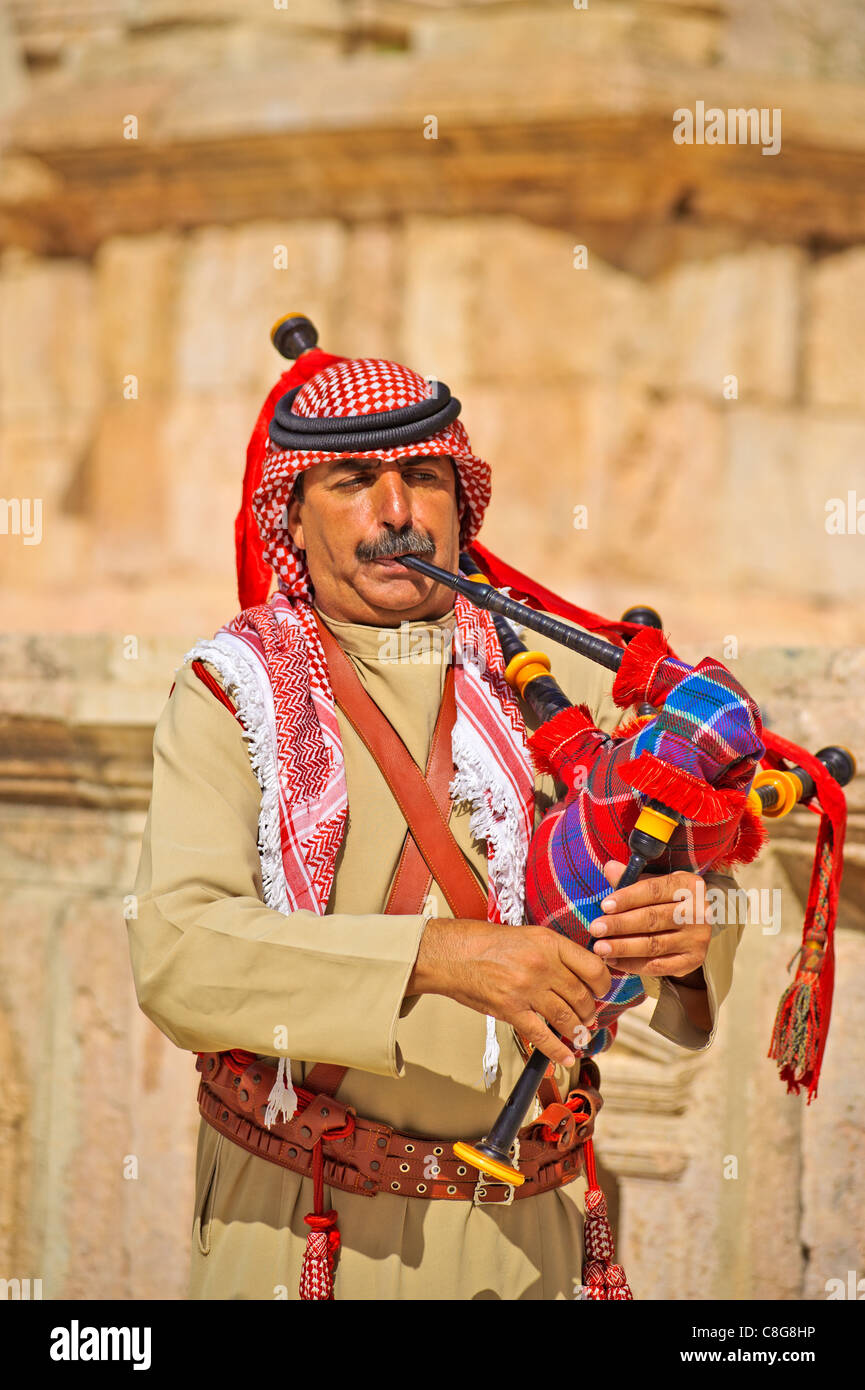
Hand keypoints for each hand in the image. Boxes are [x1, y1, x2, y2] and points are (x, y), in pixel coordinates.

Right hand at [407, 917, 611, 1066]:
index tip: (601, 991)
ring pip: (566, 1017)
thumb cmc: (487, 943)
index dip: (603, 984)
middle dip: (589, 1012)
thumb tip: (578, 973)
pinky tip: (566, 1058)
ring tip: (579, 1035)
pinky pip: (542, 1036)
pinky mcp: (511, 1010)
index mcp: (549, 942)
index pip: (593, 967)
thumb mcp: (528, 936)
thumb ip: (554, 952)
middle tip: (588, 1017)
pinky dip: (557, 1051)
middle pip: (581, 996)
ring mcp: (526, 989)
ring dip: (577, 1030)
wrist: (452, 953)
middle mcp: (542, 965)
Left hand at [587, 861, 713, 979]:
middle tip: (596, 928)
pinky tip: (613, 961)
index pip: (655, 890)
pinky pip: (658, 966)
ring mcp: (697, 939)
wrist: (694, 925)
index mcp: (689, 886)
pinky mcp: (693, 960)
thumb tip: (609, 868)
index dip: (628, 898)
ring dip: (623, 947)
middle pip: (653, 918)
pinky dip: (633, 965)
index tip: (605, 905)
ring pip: (655, 944)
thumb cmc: (667, 900)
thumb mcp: (654, 884)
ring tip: (600, 947)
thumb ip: (631, 878)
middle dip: (621, 924)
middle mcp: (698, 912)